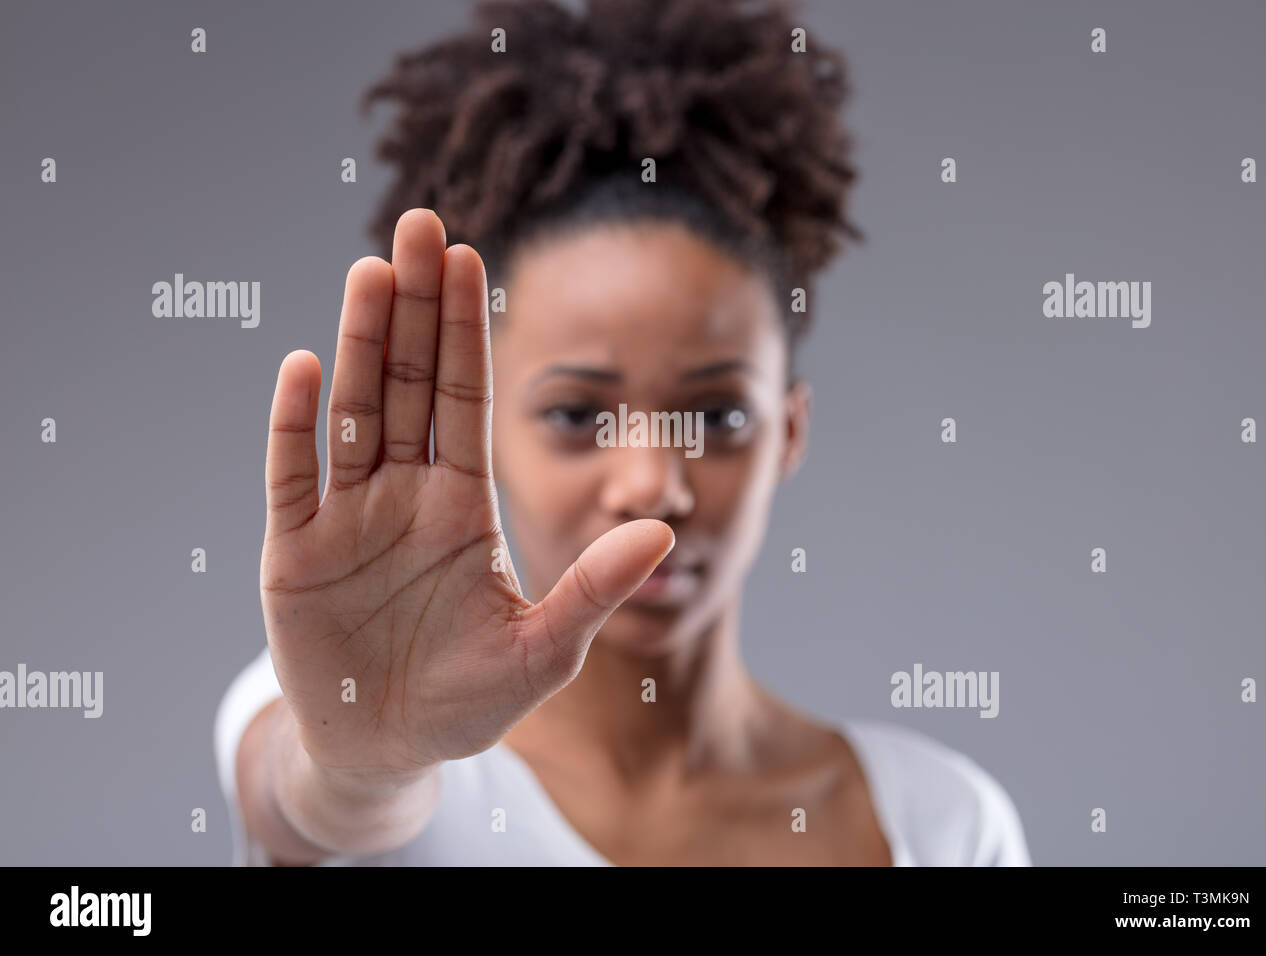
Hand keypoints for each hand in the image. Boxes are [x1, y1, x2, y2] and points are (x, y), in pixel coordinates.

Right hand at [259, 208, 673, 778]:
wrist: (388, 748)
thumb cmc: (469, 700)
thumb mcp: (543, 649)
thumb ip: (595, 589)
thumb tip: (663, 529)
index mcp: (461, 505)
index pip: (466, 399)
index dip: (467, 330)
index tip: (474, 257)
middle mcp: (403, 494)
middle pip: (409, 383)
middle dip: (415, 306)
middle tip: (420, 225)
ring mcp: (346, 516)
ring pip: (354, 412)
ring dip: (361, 343)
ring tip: (372, 271)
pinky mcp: (294, 551)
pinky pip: (292, 476)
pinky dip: (296, 425)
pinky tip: (306, 368)